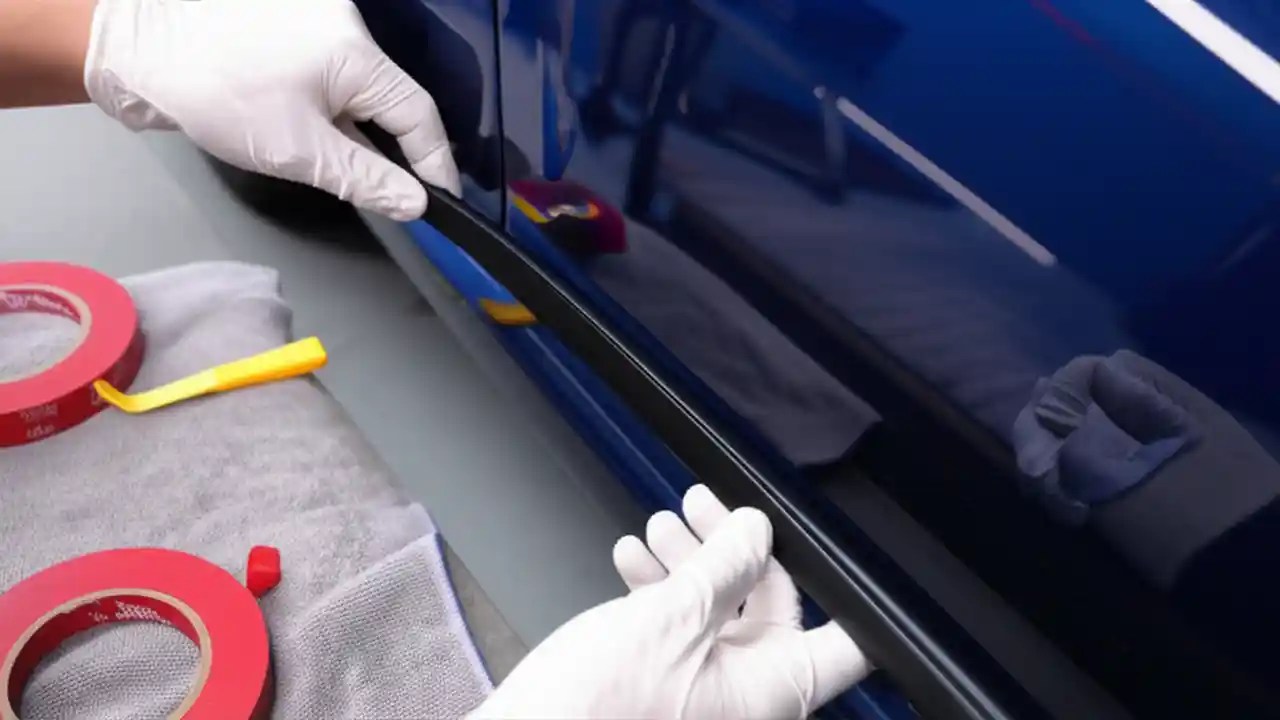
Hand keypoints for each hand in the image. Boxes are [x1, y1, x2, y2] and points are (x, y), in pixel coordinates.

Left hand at [84, 0, 458, 219]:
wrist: (135, 48)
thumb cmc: (212, 91)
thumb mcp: (297, 149)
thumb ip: (365, 178)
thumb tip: (414, 202)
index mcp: (355, 51)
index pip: (418, 114)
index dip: (434, 164)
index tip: (439, 202)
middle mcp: (344, 25)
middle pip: (391, 98)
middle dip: (392, 149)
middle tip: (387, 193)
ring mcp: (316, 23)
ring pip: (360, 88)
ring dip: (356, 130)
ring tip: (329, 161)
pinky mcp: (290, 28)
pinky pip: (332, 75)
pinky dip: (331, 110)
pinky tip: (308, 132)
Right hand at [471, 485, 868, 718]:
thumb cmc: (593, 708)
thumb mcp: (672, 615)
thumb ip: (726, 564)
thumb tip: (757, 531)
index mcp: (772, 693)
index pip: (847, 643)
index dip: (843, 588)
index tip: (812, 541)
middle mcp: (748, 703)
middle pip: (768, 611)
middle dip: (730, 551)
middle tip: (699, 509)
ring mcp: (707, 702)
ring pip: (719, 618)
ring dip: (689, 564)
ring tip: (658, 529)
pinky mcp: (667, 697)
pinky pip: (682, 638)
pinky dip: (662, 595)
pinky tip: (633, 561)